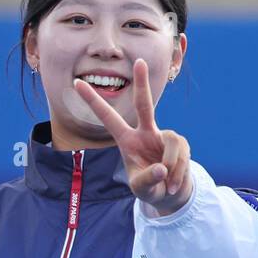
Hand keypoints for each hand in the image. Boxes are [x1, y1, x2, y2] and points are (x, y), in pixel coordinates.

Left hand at [72, 57, 192, 215]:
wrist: (171, 195)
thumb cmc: (150, 188)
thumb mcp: (142, 189)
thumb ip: (148, 180)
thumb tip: (162, 168)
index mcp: (127, 140)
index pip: (108, 117)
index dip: (93, 101)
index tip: (76, 83)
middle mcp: (146, 132)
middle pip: (143, 104)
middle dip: (142, 83)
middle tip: (140, 62)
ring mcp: (164, 136)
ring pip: (170, 142)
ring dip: (171, 165)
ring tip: (168, 185)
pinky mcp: (181, 143)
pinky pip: (181, 154)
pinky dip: (178, 172)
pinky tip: (174, 185)